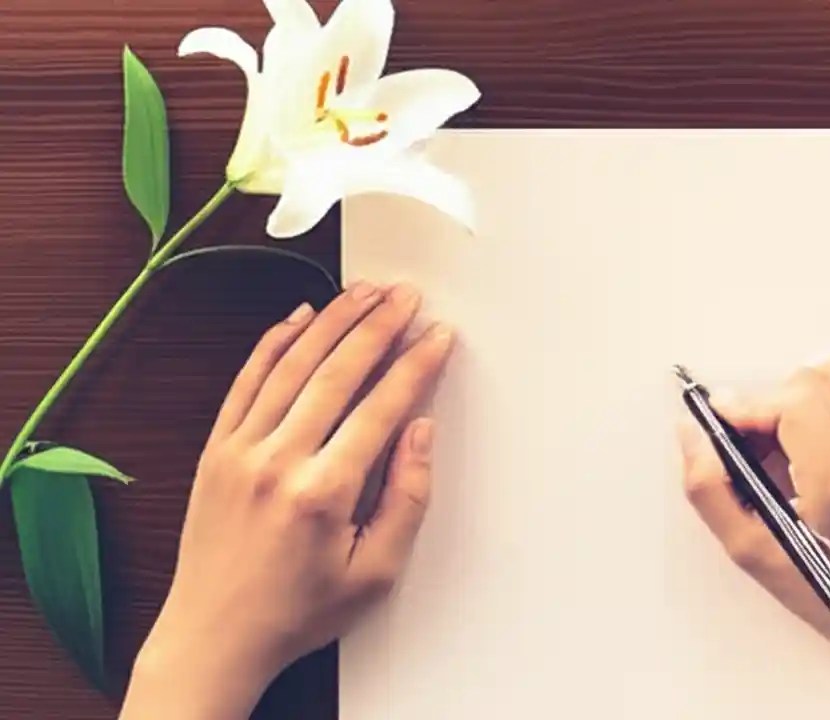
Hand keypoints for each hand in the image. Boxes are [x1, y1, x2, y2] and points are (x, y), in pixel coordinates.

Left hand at [121, 282, 453, 719]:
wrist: (215, 635)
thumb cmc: (298, 611)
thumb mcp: (375, 573)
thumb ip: (406, 499)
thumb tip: (420, 434)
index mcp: (323, 493)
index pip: (381, 407)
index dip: (416, 365)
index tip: (438, 337)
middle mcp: (278, 460)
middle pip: (337, 371)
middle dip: (378, 325)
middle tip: (406, 297)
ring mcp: (240, 450)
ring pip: (292, 365)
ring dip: (332, 321)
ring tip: (364, 291)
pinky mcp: (216, 449)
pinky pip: (246, 381)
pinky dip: (272, 343)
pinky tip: (299, 318)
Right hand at [679, 355, 829, 718]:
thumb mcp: (752, 552)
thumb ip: (710, 490)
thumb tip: (691, 438)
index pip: (793, 400)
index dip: (747, 401)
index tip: (718, 418)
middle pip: (812, 380)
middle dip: (765, 400)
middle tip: (742, 441)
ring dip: (792, 398)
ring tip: (770, 443)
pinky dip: (816, 408)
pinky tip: (798, 452)